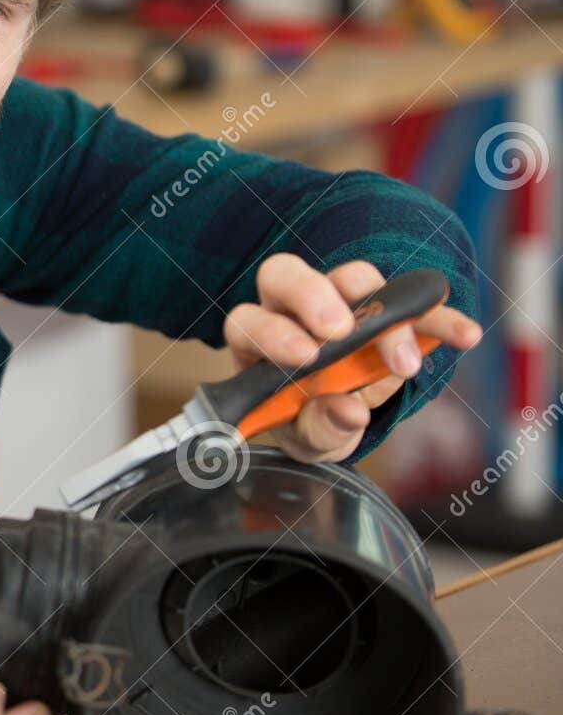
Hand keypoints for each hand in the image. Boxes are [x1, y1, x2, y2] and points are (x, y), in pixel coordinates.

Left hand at [222, 254, 481, 462]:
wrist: (340, 412)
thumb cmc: (310, 420)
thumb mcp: (311, 438)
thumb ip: (319, 429)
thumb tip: (346, 411)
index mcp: (258, 340)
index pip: (250, 322)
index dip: (273, 333)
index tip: (306, 357)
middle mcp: (288, 309)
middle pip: (286, 276)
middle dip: (313, 297)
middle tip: (343, 330)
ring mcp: (336, 299)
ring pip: (351, 278)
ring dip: (381, 307)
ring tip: (405, 357)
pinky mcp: (384, 304)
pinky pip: (414, 301)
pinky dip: (439, 318)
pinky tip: (464, 335)